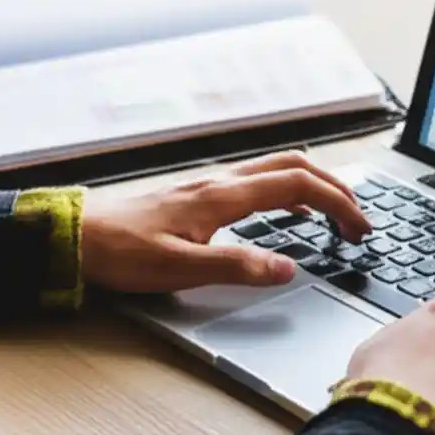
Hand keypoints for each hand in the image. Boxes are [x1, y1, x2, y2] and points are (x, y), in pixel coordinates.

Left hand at [80, 151, 369, 291]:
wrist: (75, 235)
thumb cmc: (119, 251)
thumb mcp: (180, 267)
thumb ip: (237, 266)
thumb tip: (287, 268)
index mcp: (223, 195)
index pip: (298, 184)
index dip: (337, 202)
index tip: (359, 227)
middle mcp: (221, 181)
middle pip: (295, 166)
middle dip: (336, 187)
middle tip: (358, 219)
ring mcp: (210, 184)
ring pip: (277, 169)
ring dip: (314, 185)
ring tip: (335, 214)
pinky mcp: (200, 193)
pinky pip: (258, 181)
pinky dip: (288, 191)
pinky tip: (288, 212)